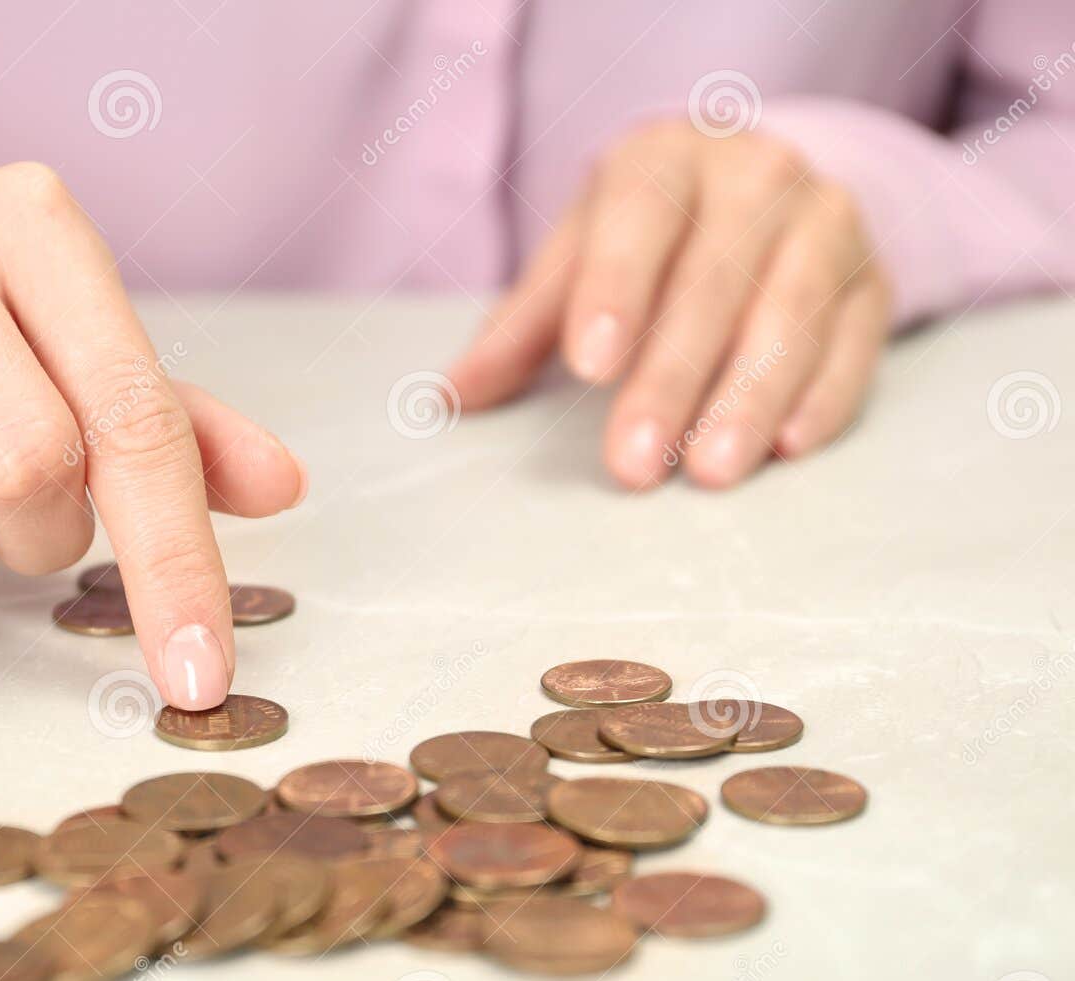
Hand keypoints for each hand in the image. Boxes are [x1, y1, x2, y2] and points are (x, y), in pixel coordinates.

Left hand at [449, 121, 892, 487]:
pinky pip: (855, 342)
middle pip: (713, 281)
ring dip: (749, 398)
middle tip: (633, 463)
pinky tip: (789, 447)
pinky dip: (824, 396)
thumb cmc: (651, 232)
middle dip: (671, 379)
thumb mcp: (579, 256)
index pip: (640, 216)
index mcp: (665, 161)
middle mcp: (754, 177)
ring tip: (710, 471)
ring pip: (791, 315)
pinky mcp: (874, 280)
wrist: (765, 187)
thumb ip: (521, 327)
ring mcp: (825, 224)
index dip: (615, 288)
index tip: (589, 366)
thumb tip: (454, 398)